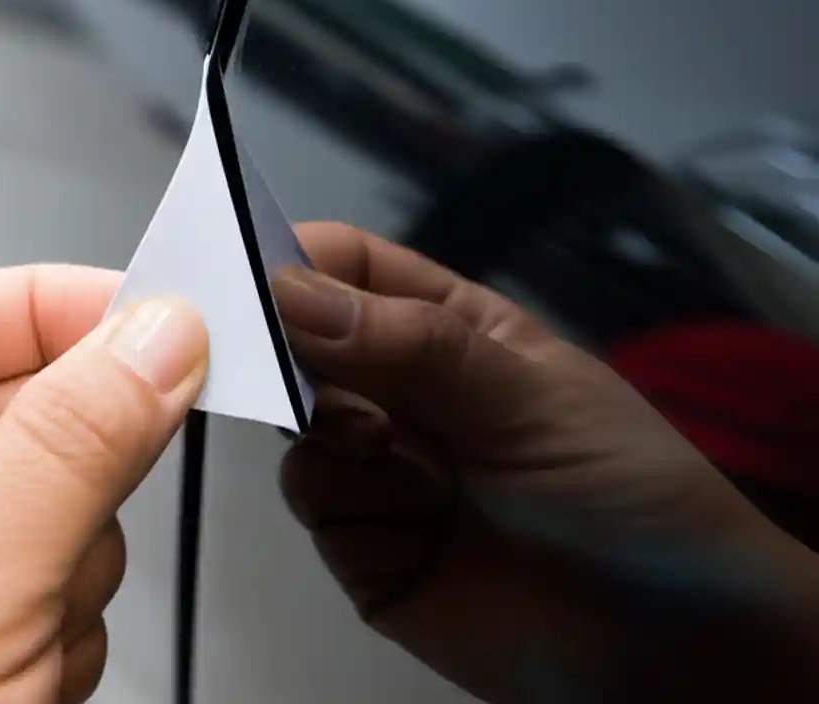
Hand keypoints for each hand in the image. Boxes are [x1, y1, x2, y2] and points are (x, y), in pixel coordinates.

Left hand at [0, 266, 207, 702]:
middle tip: (100, 506)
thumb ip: (69, 448)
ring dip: (67, 565)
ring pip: (35, 502)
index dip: (39, 306)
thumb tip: (155, 334)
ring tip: (29, 641)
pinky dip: (63, 626)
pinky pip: (43, 582)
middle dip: (62, 472)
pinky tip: (27, 683)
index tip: (151, 311)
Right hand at [274, 222, 818, 701]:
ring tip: (400, 463)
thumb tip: (289, 292)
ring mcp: (383, 473)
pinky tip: (412, 524)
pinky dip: (348, 509)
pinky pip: (316, 504)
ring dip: (336, 441)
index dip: (302, 262)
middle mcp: (406, 396)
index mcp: (455, 334)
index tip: (245, 269)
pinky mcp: (365, 549)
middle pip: (307, 349)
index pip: (358, 272)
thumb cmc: (622, 493)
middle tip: (281, 359)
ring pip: (301, 431)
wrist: (666, 649)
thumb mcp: (531, 400)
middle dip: (292, 354)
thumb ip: (413, 348)